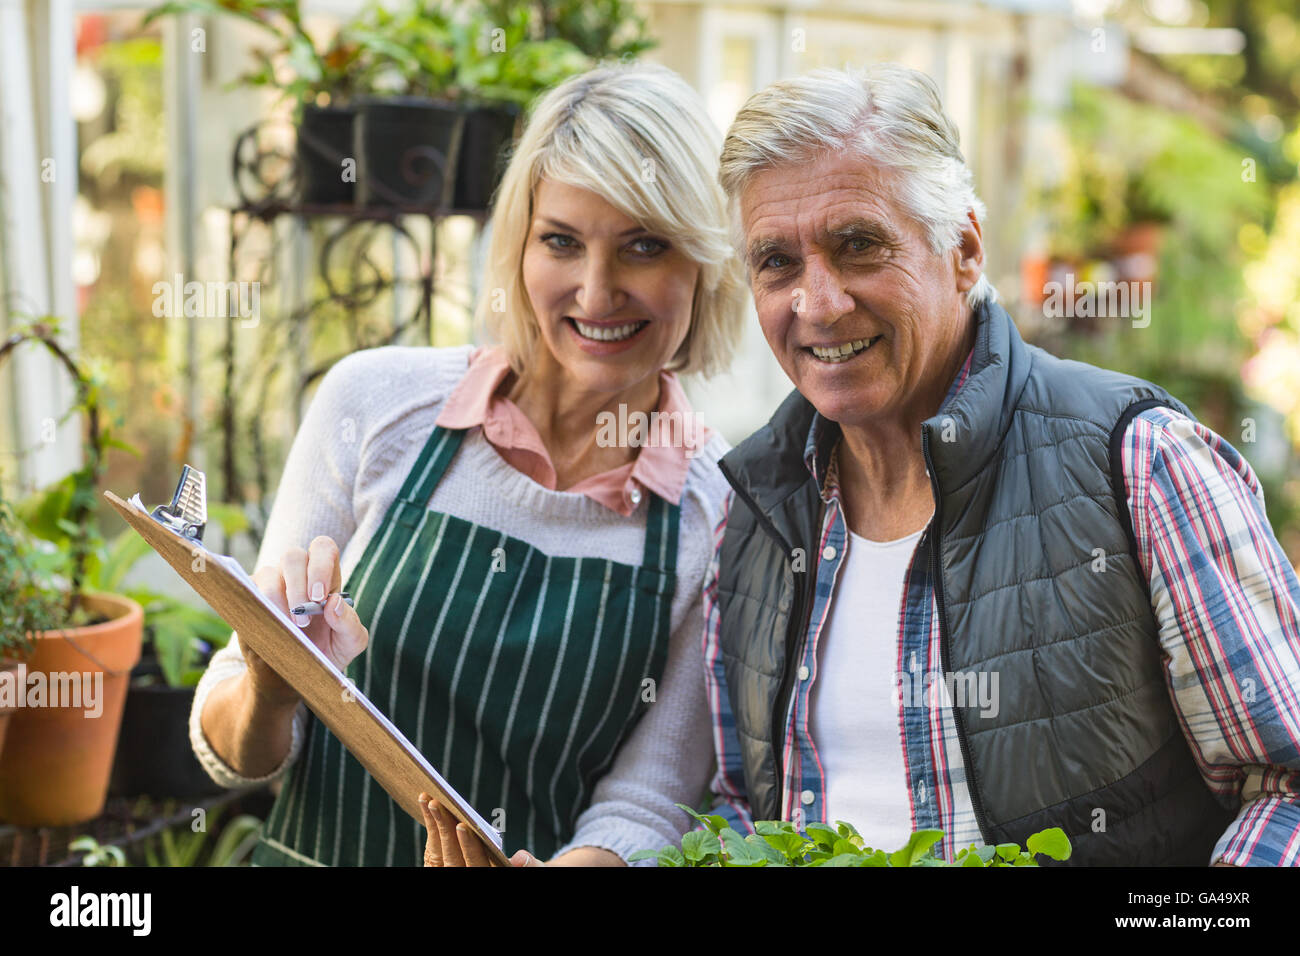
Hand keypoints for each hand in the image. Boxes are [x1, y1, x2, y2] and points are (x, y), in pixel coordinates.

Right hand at [240, 536, 368, 707]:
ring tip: (290, 629)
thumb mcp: (350, 643)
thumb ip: (350, 623)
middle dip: (299, 586)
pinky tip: (269, 625)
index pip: (323, 548)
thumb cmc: (327, 652)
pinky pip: (248, 590)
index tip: (320, 597)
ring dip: (279, 601)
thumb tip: (334, 603)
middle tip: (304, 619)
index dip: (321, 564)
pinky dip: (260, 607)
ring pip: (269, 573)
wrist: (295, 676)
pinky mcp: (250, 598)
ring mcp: (271, 584)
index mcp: (326, 577)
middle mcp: (298, 574)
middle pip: (293, 556)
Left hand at [418, 793, 541, 867]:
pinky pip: (432, 848)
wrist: (512, 869)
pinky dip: (431, 826)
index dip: (467, 847)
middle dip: (443, 830)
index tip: (462, 825)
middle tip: (436, 803)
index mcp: (489, 876)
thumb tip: (520, 859)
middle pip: (452, 859)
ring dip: (432, 824)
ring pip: (438, 854)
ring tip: (427, 797)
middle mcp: (467, 877)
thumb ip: (531, 864)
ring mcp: (454, 873)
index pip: (475, 867)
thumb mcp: (535, 866)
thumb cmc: (525, 867)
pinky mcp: (444, 865)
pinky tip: (427, 803)